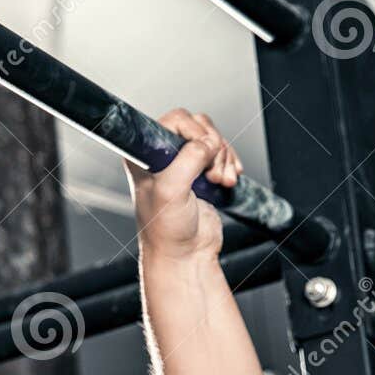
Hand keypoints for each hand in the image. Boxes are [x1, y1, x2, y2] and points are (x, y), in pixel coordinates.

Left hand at [125, 108, 243, 259]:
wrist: (184, 254)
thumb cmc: (165, 229)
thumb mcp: (171, 190)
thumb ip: (188, 159)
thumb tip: (208, 143)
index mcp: (144, 154)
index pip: (174, 120)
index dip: (194, 131)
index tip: (201, 149)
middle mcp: (162, 155)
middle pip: (198, 126)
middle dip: (213, 147)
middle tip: (210, 173)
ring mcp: (183, 163)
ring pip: (213, 140)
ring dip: (223, 159)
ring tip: (219, 181)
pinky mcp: (201, 172)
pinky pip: (222, 153)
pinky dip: (230, 164)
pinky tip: (228, 180)